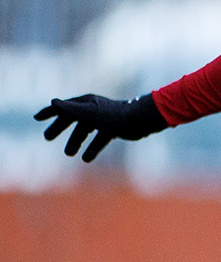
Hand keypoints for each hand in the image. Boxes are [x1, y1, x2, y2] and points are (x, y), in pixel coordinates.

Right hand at [35, 93, 167, 161]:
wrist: (142, 121)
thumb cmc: (115, 116)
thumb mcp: (90, 113)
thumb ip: (71, 109)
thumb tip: (52, 102)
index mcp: (86, 103)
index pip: (63, 107)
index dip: (49, 112)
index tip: (37, 118)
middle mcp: (93, 110)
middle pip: (72, 119)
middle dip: (59, 127)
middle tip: (47, 137)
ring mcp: (103, 120)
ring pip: (85, 131)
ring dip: (76, 142)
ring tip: (69, 154)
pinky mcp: (113, 129)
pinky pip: (99, 139)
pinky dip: (93, 148)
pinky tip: (87, 159)